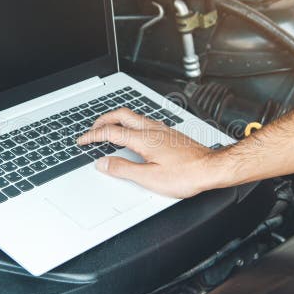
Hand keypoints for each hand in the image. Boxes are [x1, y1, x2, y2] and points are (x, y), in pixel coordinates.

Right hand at [76, 108, 222, 197]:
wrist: (211, 168)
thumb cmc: (186, 174)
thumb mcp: (149, 178)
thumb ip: (123, 169)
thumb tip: (104, 163)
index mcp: (143, 139)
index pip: (110, 133)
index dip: (92, 136)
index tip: (82, 140)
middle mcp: (151, 130)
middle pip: (120, 115)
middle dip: (102, 120)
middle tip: (92, 129)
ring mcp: (161, 129)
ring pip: (133, 116)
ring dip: (116, 120)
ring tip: (108, 129)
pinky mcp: (169, 133)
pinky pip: (143, 121)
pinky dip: (130, 124)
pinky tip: (133, 134)